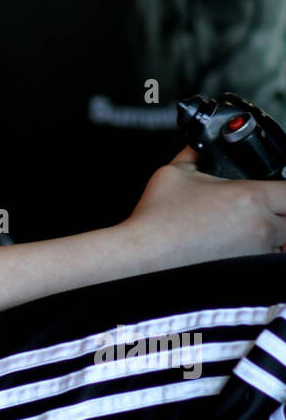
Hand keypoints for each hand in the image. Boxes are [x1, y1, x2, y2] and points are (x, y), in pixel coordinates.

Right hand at [124, 146, 285, 268]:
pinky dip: (259, 254)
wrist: (146, 256)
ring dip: (273, 236)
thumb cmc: (158, 219)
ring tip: (246, 231)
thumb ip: (192, 155)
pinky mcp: (245, 273)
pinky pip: (267, 262)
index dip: (284, 188)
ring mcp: (255, 253)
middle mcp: (260, 227)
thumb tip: (196, 147)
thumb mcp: (174, 173)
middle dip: (281, 214)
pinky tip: (237, 249)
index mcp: (250, 198)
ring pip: (283, 244)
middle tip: (260, 210)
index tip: (275, 188)